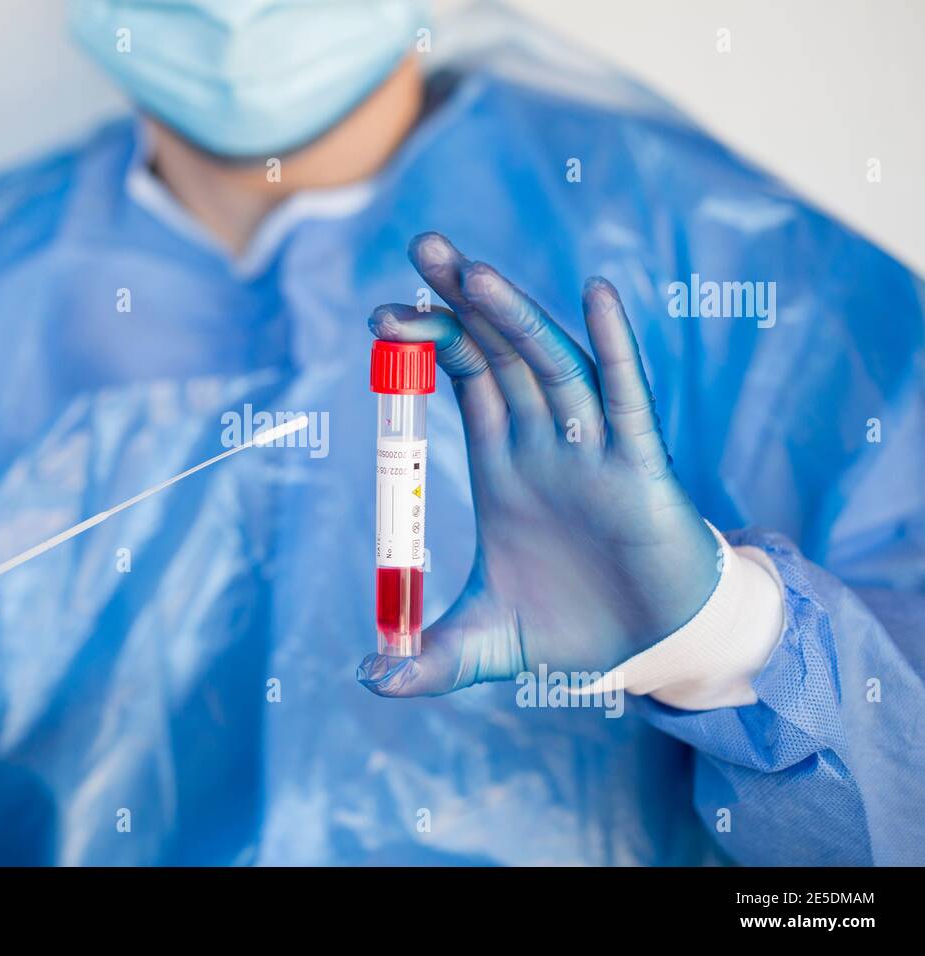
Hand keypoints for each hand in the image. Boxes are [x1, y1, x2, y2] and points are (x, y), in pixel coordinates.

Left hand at [359, 233, 719, 696]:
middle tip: (422, 247)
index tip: (380, 316)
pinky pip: (628, 399)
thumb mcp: (489, 645)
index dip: (424, 344)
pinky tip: (598, 296)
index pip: (459, 383)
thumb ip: (432, 658)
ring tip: (473, 272)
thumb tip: (371, 681)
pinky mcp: (642, 468)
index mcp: (502, 466)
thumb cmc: (574, 629)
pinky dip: (614, 348)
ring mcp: (592, 449)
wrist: (653, 649)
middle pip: (497, 354)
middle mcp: (543, 444)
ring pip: (550, 367)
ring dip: (515, 317)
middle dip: (460, 302)